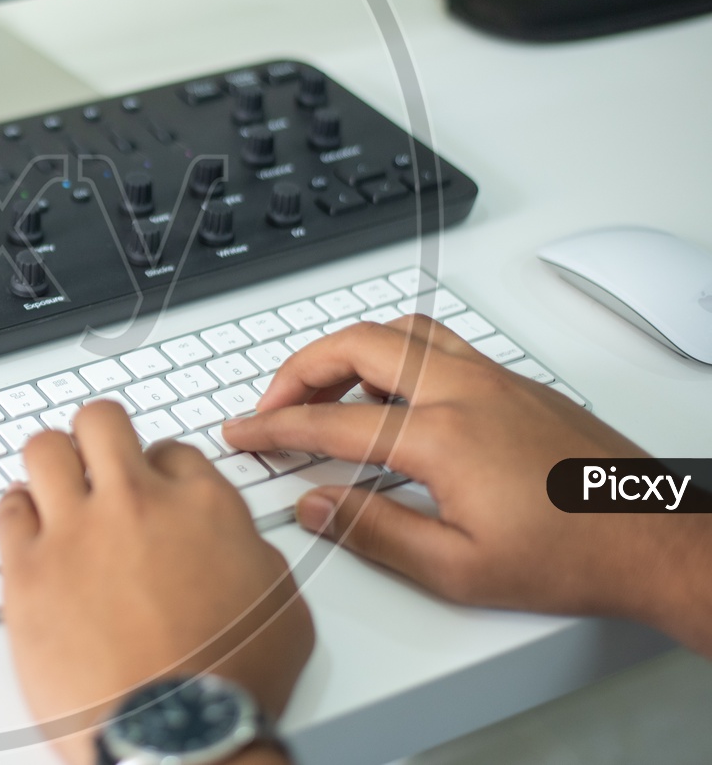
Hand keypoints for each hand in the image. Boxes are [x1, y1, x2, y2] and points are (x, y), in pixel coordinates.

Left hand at [0, 401, 311, 764]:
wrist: (177, 739)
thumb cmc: (229, 686)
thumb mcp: (280, 606)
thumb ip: (250, 553)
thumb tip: (233, 542)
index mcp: (202, 505)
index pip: (172, 449)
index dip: (160, 469)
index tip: (154, 491)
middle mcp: (135, 503)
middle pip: (101, 422)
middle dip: (99, 438)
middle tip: (98, 465)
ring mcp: (75, 531)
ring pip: (44, 449)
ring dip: (52, 464)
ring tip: (56, 490)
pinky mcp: (27, 569)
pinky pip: (8, 509)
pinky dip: (18, 514)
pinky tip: (30, 533)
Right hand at [223, 315, 711, 653]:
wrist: (656, 539)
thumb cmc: (572, 557)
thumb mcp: (458, 571)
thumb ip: (375, 532)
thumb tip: (315, 505)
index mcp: (442, 436)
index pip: (330, 420)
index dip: (274, 425)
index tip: (244, 432)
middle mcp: (465, 392)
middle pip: (357, 346)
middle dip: (299, 368)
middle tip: (273, 402)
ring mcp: (494, 379)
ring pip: (401, 330)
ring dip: (350, 351)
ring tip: (326, 389)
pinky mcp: (517, 382)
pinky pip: (440, 343)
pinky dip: (395, 354)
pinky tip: (393, 393)